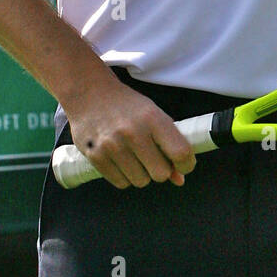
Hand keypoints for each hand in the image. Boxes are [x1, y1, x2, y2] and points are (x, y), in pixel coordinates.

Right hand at [63, 74, 195, 189]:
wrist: (89, 93)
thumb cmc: (126, 106)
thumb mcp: (153, 115)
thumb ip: (169, 144)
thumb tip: (179, 179)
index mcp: (152, 118)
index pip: (180, 152)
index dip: (187, 164)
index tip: (183, 165)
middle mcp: (133, 132)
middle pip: (161, 174)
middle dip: (161, 169)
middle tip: (152, 157)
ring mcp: (112, 145)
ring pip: (141, 181)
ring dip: (141, 173)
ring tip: (133, 155)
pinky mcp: (95, 156)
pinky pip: (121, 183)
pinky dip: (124, 176)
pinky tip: (119, 159)